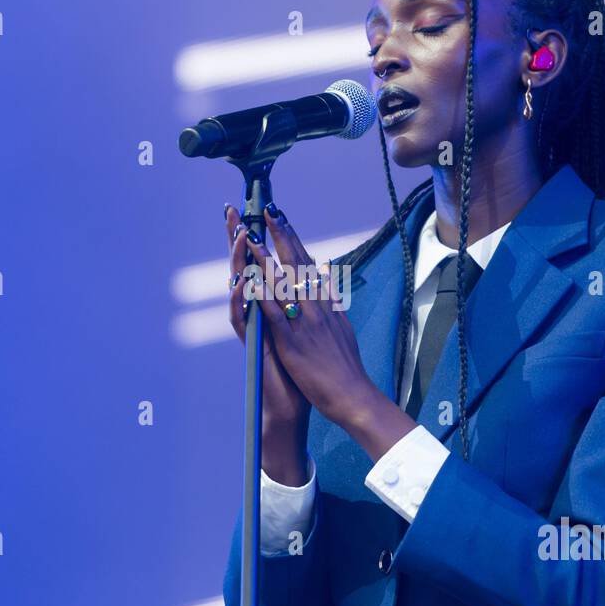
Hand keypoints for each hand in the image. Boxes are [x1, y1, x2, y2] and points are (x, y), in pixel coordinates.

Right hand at [225, 203, 310, 484]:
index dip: (261, 237)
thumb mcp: (306, 330)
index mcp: (272, 306)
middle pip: (245, 268)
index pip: (264, 263)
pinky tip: (241, 284)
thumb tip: (315, 280)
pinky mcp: (251, 346)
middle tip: (232, 212)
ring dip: (238, 263)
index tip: (260, 211)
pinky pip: (243, 320)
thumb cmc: (299, 371)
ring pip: (240, 289)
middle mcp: (257, 313)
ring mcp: (251, 329)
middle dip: (239, 240)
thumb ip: (304, 305)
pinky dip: (242, 301)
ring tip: (240, 236)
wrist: (289, 406)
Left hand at [240, 204, 378, 427]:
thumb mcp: (342, 328)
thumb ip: (332, 303)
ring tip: (253, 235)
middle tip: (269, 211)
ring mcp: (305, 323)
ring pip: (284, 284)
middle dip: (282, 236)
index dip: (295, 241)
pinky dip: (263, 296)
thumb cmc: (345, 368)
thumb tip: (328, 279)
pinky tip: (252, 281)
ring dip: (267, 258)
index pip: (309, 265)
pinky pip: (276, 314)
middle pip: (298, 265)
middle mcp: (317, 308)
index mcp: (327, 305)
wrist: (352, 395)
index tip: (283, 220)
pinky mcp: (293, 342)